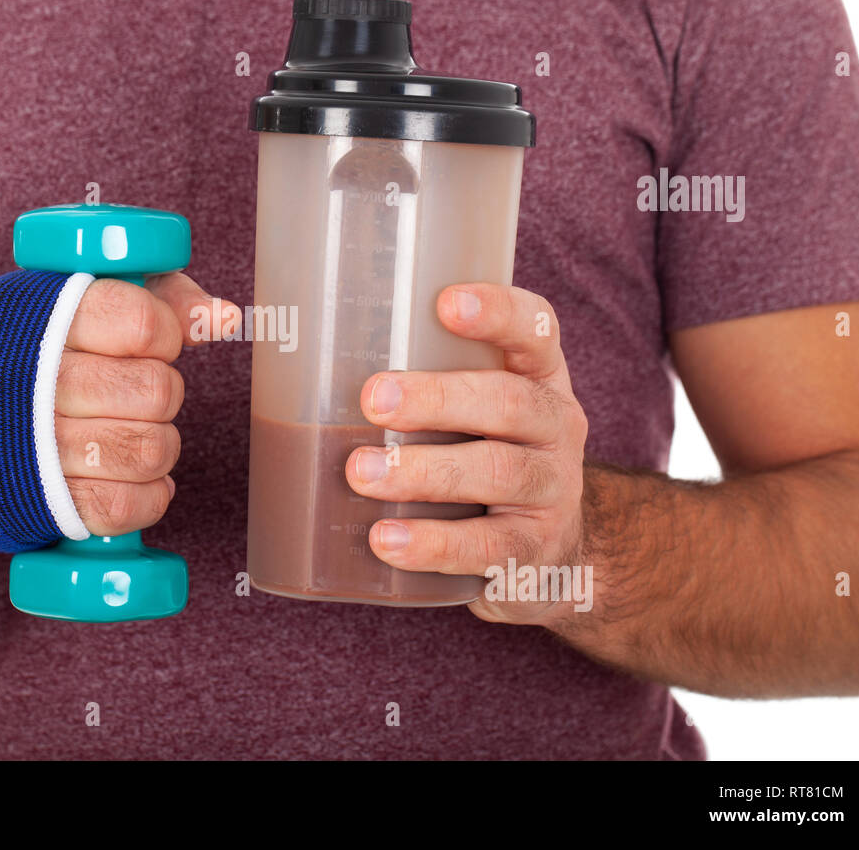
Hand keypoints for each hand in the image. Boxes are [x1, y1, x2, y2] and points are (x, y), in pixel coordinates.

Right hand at [58, 273, 238, 535]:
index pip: (143, 324)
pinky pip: (126, 507)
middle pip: (156, 391)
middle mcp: (31, 382)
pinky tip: (127, 476)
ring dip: (158, 445)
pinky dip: (144, 496)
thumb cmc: (39, 352)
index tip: (149, 342)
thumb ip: (162, 298)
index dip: (164, 335)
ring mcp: (34, 449)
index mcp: (41, 317)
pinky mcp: (42, 505)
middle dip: (162, 393)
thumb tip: (226, 319)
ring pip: (150, 451)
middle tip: (137, 393)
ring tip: (132, 433)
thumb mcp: (87, 300)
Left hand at [344, 283, 588, 623]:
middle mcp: (556, 427)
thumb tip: (301, 355)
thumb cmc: (482, 456)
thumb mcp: (473, 411)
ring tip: (360, 473)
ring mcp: (553, 491)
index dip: (498, 312)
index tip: (445, 303)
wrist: (549, 555)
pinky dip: (433, 544)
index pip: (534, 328)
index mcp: (539, 377)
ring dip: (423, 472)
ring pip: (497, 472)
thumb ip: (420, 378)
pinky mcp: (534, 551)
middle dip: (437, 398)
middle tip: (373, 399)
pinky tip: (387, 540)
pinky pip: (487, 547)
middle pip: (509, 402)